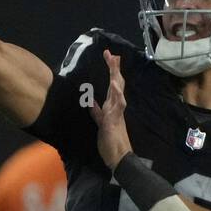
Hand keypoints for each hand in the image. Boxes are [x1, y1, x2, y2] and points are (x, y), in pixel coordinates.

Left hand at [90, 50, 132, 170]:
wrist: (119, 158)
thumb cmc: (110, 143)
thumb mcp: (100, 123)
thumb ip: (96, 112)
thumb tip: (91, 101)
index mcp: (112, 107)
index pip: (111, 86)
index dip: (110, 72)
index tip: (109, 57)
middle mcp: (116, 107)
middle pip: (115, 83)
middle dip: (113, 68)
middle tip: (111, 53)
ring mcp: (117, 112)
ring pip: (117, 90)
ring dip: (115, 75)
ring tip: (113, 61)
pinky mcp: (116, 119)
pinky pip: (118, 104)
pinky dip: (117, 93)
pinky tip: (114, 83)